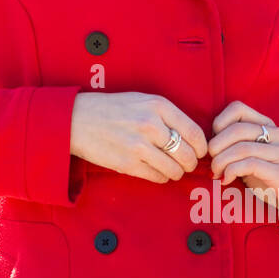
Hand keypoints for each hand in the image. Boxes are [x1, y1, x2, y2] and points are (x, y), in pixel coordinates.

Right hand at [71, 91, 208, 183]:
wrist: (77, 119)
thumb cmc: (112, 109)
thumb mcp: (142, 100)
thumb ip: (166, 115)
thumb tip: (193, 139)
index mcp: (158, 106)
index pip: (195, 133)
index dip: (201, 148)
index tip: (198, 152)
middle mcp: (151, 124)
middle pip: (188, 155)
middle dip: (189, 163)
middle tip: (184, 163)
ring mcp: (139, 145)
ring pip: (175, 170)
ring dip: (175, 172)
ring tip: (168, 167)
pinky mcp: (128, 163)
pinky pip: (158, 177)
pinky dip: (160, 177)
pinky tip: (154, 169)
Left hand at [207, 100, 278, 225]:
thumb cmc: (273, 179)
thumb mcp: (255, 156)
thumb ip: (237, 145)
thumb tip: (207, 144)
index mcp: (268, 126)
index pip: (238, 108)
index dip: (219, 122)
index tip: (213, 143)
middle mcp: (277, 134)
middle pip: (236, 129)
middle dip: (216, 146)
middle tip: (211, 162)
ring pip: (241, 147)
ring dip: (221, 161)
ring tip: (216, 173)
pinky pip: (250, 164)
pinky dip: (231, 171)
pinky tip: (226, 180)